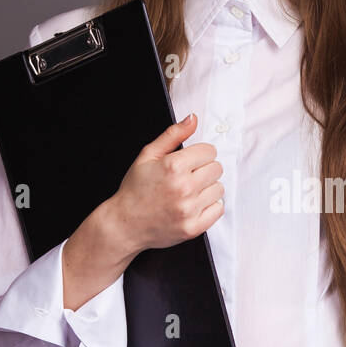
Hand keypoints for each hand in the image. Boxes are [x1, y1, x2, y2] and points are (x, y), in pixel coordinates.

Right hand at [108, 113, 224, 252]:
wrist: (125, 223)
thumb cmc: (135, 189)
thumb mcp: (148, 155)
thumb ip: (172, 135)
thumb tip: (193, 119)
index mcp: (173, 166)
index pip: (209, 151)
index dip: (200, 154)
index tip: (191, 160)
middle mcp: (184, 187)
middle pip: (217, 168)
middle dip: (205, 169)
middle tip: (189, 176)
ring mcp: (189, 209)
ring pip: (219, 188)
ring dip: (208, 188)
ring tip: (190, 191)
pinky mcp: (193, 227)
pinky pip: (218, 209)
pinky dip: (209, 206)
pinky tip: (194, 204)